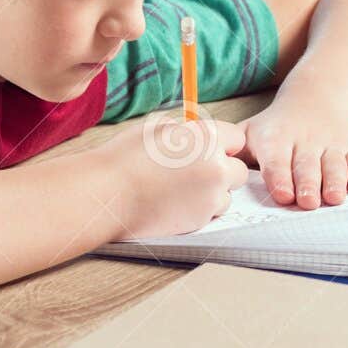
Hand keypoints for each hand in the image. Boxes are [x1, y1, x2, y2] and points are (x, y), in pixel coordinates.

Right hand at [98, 117, 248, 240]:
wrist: (109, 192)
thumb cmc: (127, 157)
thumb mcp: (159, 128)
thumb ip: (187, 132)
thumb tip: (197, 134)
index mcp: (207, 137)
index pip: (236, 139)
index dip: (222, 145)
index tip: (208, 150)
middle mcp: (216, 166)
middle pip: (238, 170)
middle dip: (223, 171)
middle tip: (197, 172)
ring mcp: (211, 196)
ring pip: (227, 195)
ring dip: (213, 193)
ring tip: (181, 190)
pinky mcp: (201, 219)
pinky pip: (211, 213)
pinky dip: (200, 209)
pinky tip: (176, 203)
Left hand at [240, 93, 347, 209]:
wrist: (320, 92)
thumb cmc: (278, 124)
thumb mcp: (252, 129)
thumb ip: (232, 150)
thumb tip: (210, 171)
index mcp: (276, 139)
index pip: (276, 160)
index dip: (279, 176)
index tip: (282, 194)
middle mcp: (305, 140)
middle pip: (306, 165)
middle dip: (307, 183)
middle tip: (307, 203)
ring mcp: (331, 142)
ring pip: (334, 164)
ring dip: (334, 181)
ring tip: (332, 198)